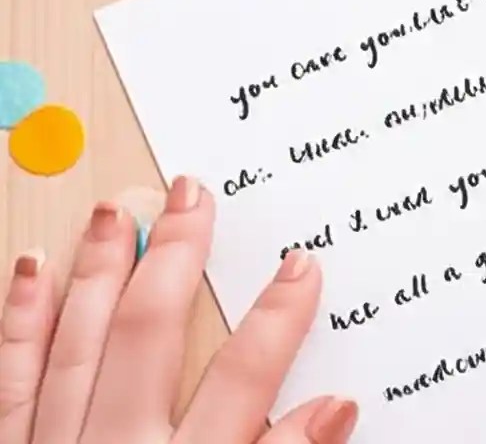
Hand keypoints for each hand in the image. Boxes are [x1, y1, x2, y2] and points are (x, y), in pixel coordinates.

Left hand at [0, 177, 356, 442]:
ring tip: (120, 210)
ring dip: (99, 270)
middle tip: (193, 195)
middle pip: (152, 334)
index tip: (301, 265)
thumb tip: (335, 408)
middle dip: (176, 258)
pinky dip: (20, 323)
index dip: (278, 317)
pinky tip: (30, 273)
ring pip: (77, 340)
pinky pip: (9, 379)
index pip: (244, 379)